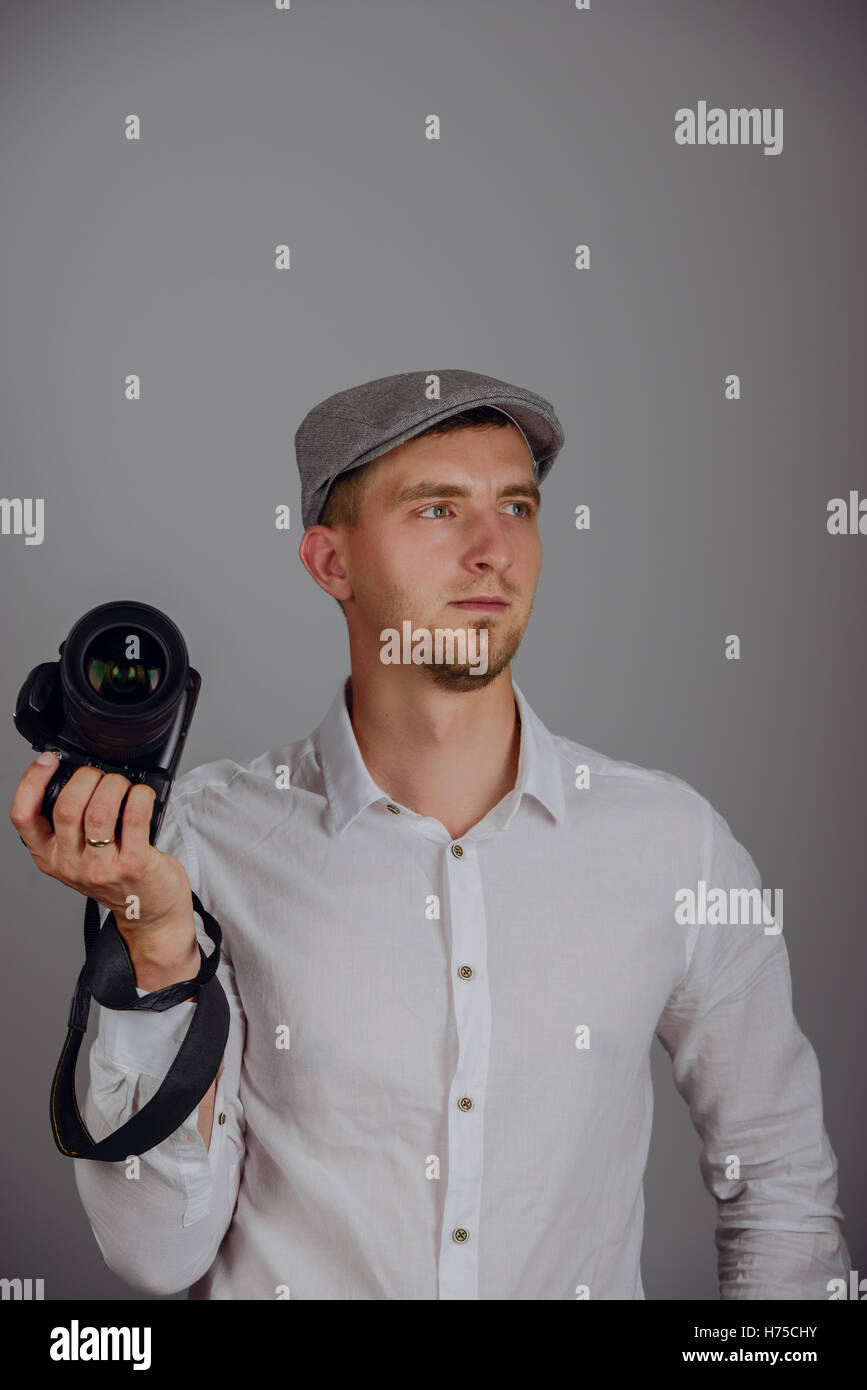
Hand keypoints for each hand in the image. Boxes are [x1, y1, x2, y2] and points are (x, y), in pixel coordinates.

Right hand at [10, 752, 191, 932]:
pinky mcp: (133, 864)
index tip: (48, 760)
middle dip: (86, 778)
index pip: (23, 817)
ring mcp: (101, 867)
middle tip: (100, 776)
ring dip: (113, 785)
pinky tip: (142, 794)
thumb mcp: (77, 855)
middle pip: (66, 808)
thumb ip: (69, 825)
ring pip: (98, 811)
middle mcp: (70, 864)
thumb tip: (74, 775)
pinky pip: (134, 816)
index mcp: (49, 856)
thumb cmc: (115, 878)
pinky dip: (139, 795)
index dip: (31, 781)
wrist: (149, 913)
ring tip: (122, 785)